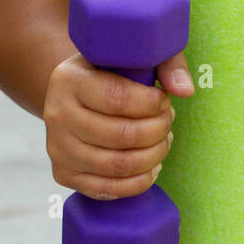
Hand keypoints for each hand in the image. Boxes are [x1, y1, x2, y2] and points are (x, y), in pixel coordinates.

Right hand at [44, 49, 193, 199]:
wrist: (71, 94)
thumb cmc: (108, 71)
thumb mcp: (132, 54)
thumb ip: (166, 64)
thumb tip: (185, 90)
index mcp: (70, 80)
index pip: (117, 98)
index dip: (151, 104)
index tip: (164, 100)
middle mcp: (57, 114)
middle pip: (120, 135)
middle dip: (157, 130)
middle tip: (168, 120)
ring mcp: (58, 148)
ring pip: (117, 164)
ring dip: (153, 156)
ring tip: (164, 140)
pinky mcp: (63, 174)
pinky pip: (106, 189)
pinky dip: (138, 182)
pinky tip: (153, 166)